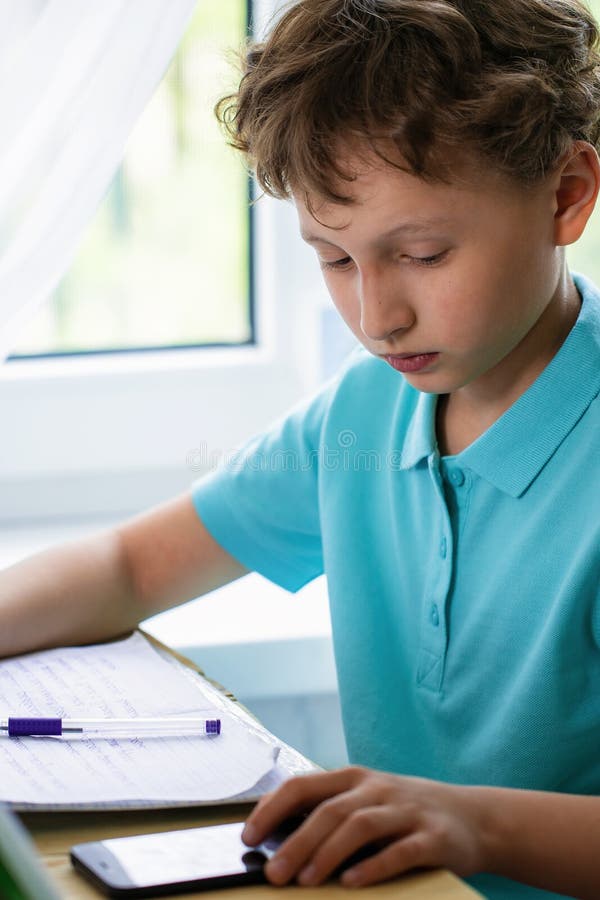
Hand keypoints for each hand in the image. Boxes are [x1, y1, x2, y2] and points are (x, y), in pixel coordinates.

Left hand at [242, 766, 486, 887]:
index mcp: (354, 778)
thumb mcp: (368, 802)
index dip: (273, 807)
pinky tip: (352, 882)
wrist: (474, 817)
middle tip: (273, 873)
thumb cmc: (406, 813)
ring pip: (360, 826)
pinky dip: (374, 866)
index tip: (248, 835)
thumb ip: (331, 813)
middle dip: (297, 841)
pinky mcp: (434, 837)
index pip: (303, 785)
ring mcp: (407, 810)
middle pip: (330, 810)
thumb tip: (278, 842)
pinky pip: (401, 851)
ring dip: (328, 853)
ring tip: (306, 880)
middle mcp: (378, 789)